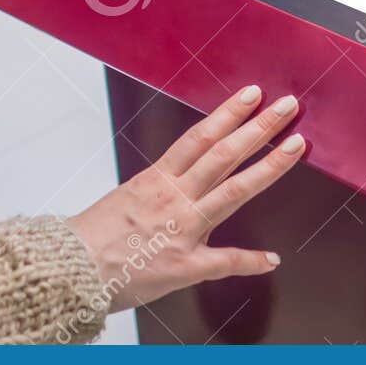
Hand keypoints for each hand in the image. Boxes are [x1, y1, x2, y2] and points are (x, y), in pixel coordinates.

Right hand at [67, 85, 304, 312]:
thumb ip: (158, 190)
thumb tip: (177, 183)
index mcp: (157, 180)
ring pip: (232, 193)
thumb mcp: (126, 198)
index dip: (229, 113)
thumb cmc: (92, 237)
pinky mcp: (184, 265)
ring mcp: (182, 230)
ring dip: (268, 168)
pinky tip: (271, 259)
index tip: (252, 94)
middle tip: (287, 107)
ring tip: (296, 147)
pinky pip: (223, 262)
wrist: (69, 270)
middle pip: (224, 155)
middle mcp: (173, 198)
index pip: (200, 137)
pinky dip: (249, 261)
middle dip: (259, 128)